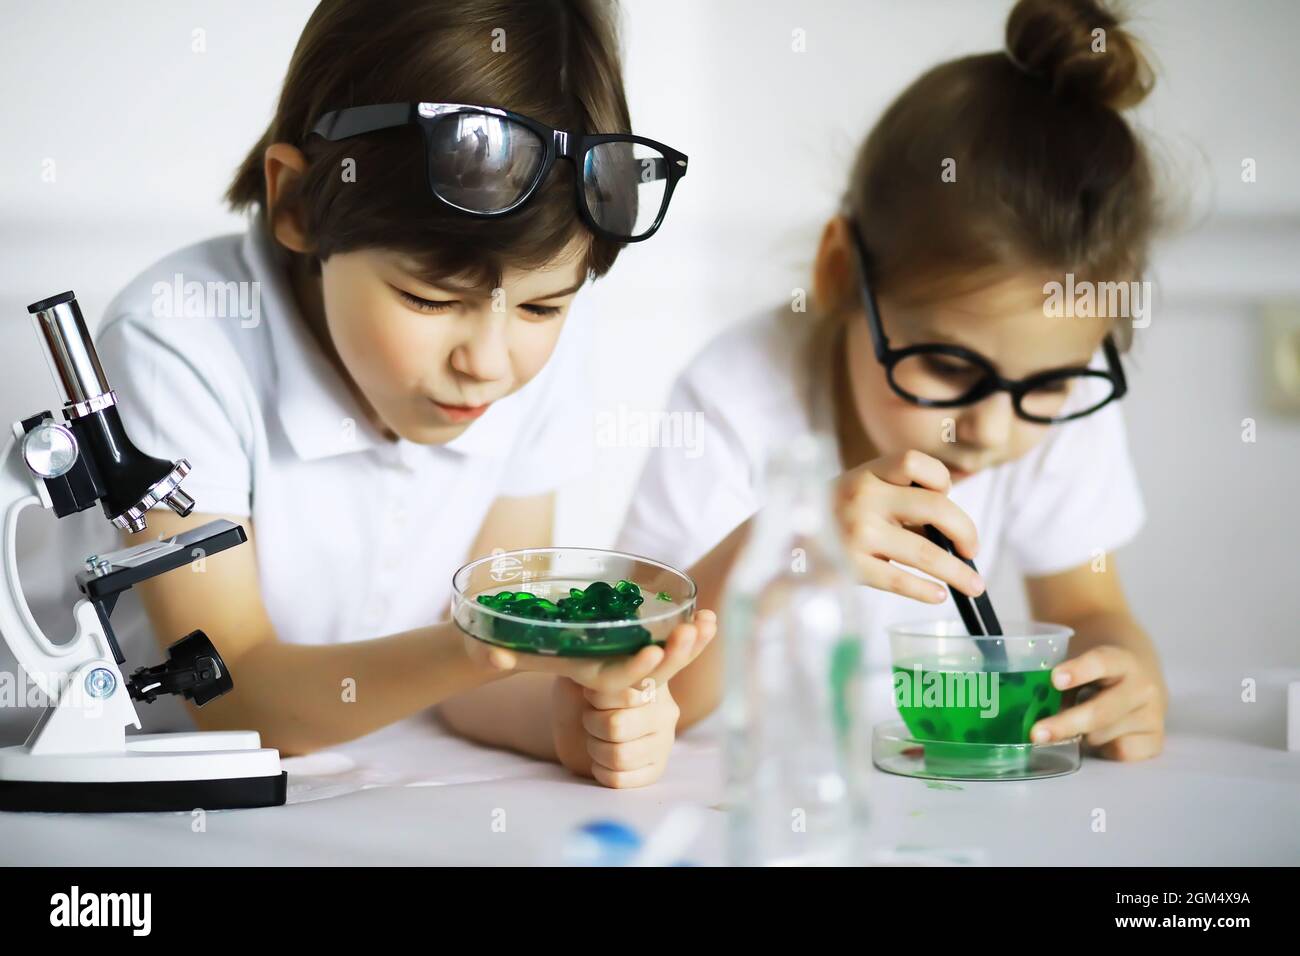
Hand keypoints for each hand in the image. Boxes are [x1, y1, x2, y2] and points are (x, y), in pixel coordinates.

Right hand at [460, 616, 691, 694]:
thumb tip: (496, 656)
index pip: (614, 680)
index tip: (655, 652)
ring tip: (713, 621)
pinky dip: (683, 628)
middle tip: (697, 631)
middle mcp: (605, 667)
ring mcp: (617, 654)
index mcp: (582, 674)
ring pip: (662, 656)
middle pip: (648, 670)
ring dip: (688, 641)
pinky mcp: (622, 640)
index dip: (634, 668)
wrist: (506, 643)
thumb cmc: (494, 645)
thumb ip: (491, 654)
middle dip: (675, 652)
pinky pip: (661, 639)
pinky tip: (706, 614)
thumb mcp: (489, 649)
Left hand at [550, 610, 716, 787]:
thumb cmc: (582, 694)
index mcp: (652, 675)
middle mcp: (664, 707)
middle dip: (592, 720)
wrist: (574, 730)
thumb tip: (597, 653)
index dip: (681, 646)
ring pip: (617, 753)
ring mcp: (662, 740)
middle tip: (590, 710)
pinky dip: (599, 769)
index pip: (671, 661)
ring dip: (594, 745)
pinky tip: (602, 756)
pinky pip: (620, 777)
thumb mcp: (586, 670)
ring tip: (595, 733)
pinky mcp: (654, 769)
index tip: (692, 626)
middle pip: (618, 724)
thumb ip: (599, 661)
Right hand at [835, 450, 984, 602]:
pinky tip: (938, 595)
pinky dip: (926, 591)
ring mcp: (857, 533)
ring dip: (958, 572)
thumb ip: (899, 499)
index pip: (916, 462)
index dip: (941, 479)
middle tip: (973, 550)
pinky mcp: (851, 567)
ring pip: (926, 553)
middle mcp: (863, 497)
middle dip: (965, 531)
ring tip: (974, 586)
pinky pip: (900, 580)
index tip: (947, 498)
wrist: (778, 541)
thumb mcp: (859, 491)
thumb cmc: (834, 515)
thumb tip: (953, 534)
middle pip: (935, 507)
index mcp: (867, 473)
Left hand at [1029, 645, 1165, 760]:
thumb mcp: (1082, 666)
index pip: (1101, 663)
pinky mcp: (1155, 739)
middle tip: (1036, 733)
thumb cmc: (1097, 670)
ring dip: (1080, 735)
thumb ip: (1060, 683)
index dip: (1078, 671)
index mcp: (1122, 659)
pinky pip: (1118, 753)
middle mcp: (1144, 687)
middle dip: (1066, 724)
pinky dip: (1102, 749)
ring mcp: (1153, 715)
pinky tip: (1100, 736)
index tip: (1054, 679)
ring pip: (1102, 736)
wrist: (1140, 670)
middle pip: (1100, 712)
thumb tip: (1031, 711)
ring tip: (1076, 724)